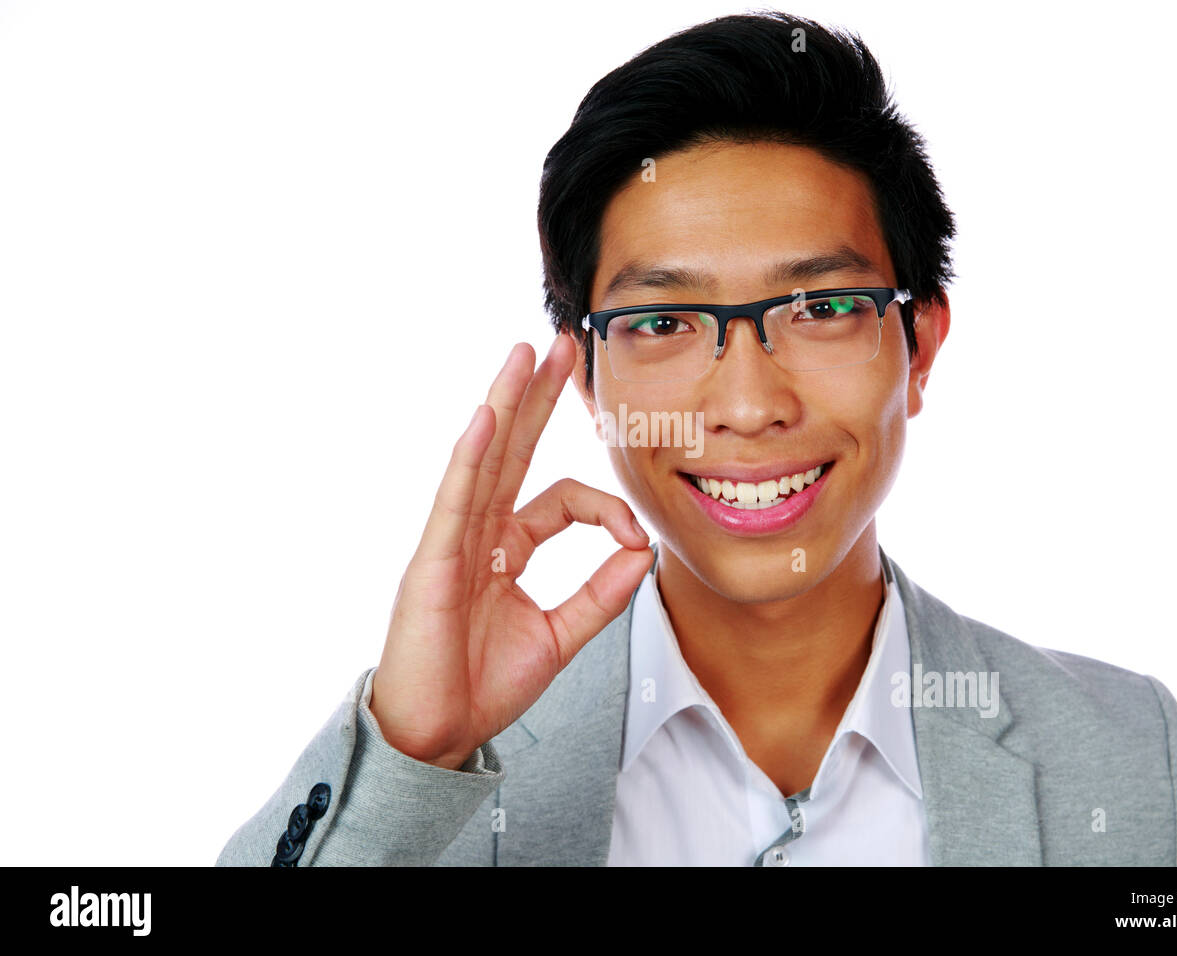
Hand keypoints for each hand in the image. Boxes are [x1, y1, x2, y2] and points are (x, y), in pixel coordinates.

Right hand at [369, 334, 653, 768]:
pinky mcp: (432, 563)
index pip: (560, 499)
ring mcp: (452, 543)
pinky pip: (455, 501)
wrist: (437, 736)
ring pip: (483, 460)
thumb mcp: (559, 636)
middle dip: (538, 397)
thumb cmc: (482, 686)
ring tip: (523, 354)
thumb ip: (600, 595)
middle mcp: (478, 533)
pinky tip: (486, 418)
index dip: (605, 507)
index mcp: (505, 547)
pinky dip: (470, 459)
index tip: (635, 536)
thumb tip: (643, 553)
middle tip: (560, 344)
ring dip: (505, 404)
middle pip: (513, 450)